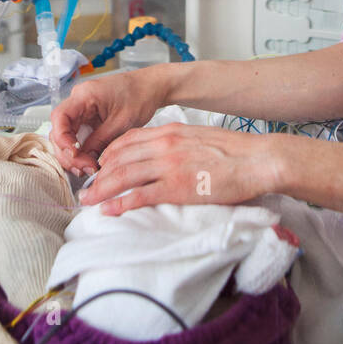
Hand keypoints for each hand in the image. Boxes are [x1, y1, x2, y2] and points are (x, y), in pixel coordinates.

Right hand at [48, 66, 169, 174]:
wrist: (151, 87)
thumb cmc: (140, 96)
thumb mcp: (121, 122)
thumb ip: (100, 141)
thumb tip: (84, 160)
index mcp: (84, 95)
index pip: (60, 117)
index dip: (62, 139)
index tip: (74, 155)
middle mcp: (78, 101)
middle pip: (59, 130)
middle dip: (68, 153)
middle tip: (84, 168)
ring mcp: (81, 110)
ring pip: (66, 136)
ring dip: (73, 155)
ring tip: (88, 169)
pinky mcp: (87, 119)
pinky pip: (77, 136)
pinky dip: (81, 151)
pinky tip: (89, 163)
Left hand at [78, 123, 282, 214]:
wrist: (256, 159)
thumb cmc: (234, 151)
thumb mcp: (199, 138)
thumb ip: (179, 143)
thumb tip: (166, 155)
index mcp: (169, 132)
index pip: (128, 140)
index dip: (109, 154)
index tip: (100, 166)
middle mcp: (164, 146)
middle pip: (120, 159)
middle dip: (99, 175)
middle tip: (87, 189)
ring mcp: (168, 167)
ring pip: (124, 177)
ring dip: (102, 190)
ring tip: (88, 202)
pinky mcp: (176, 188)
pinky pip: (140, 196)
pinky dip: (121, 204)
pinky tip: (109, 211)